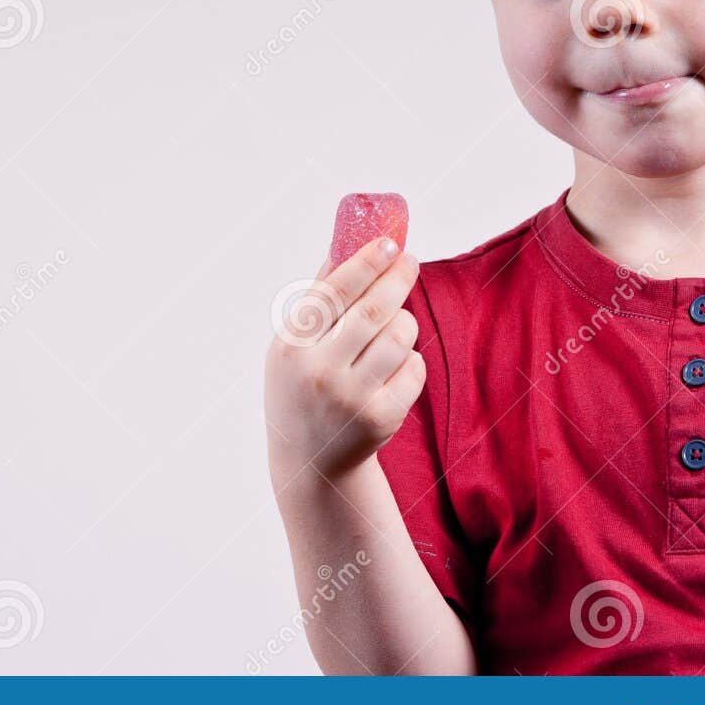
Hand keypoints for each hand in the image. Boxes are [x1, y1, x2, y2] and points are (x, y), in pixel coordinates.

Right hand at [264, 235, 424, 490]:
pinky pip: (415, 368)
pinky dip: (412, 359)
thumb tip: (344, 243)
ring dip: (405, 321)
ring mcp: (351, 397)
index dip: (365, 263)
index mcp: (290, 347)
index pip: (333, 293)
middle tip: (409, 261)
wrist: (310, 461)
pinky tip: (397, 364)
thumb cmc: (301, 386)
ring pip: (399, 336)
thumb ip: (317, 299)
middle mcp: (318, 372)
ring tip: (397, 322)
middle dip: (397, 278)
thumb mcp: (292, 346)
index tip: (388, 243)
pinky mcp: (381, 417)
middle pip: (372, 310)